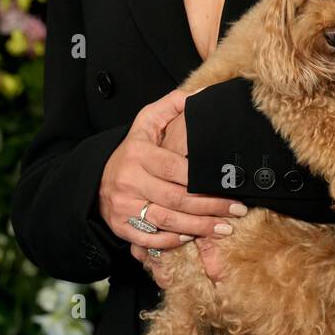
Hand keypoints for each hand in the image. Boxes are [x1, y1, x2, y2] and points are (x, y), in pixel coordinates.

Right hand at [98, 89, 248, 261]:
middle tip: (236, 211)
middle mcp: (129, 180)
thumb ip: (172, 105)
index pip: (176, 169)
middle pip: (176, 198)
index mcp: (138, 153)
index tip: (230, 185)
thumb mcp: (147, 121)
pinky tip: (193, 237)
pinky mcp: (121, 226)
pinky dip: (174, 240)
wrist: (98, 178)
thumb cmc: (133, 149)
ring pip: (167, 220)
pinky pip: (151, 238)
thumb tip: (201, 94)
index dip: (204, 180)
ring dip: (199, 227)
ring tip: (224, 228)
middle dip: (210, 207)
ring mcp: (124, 206)